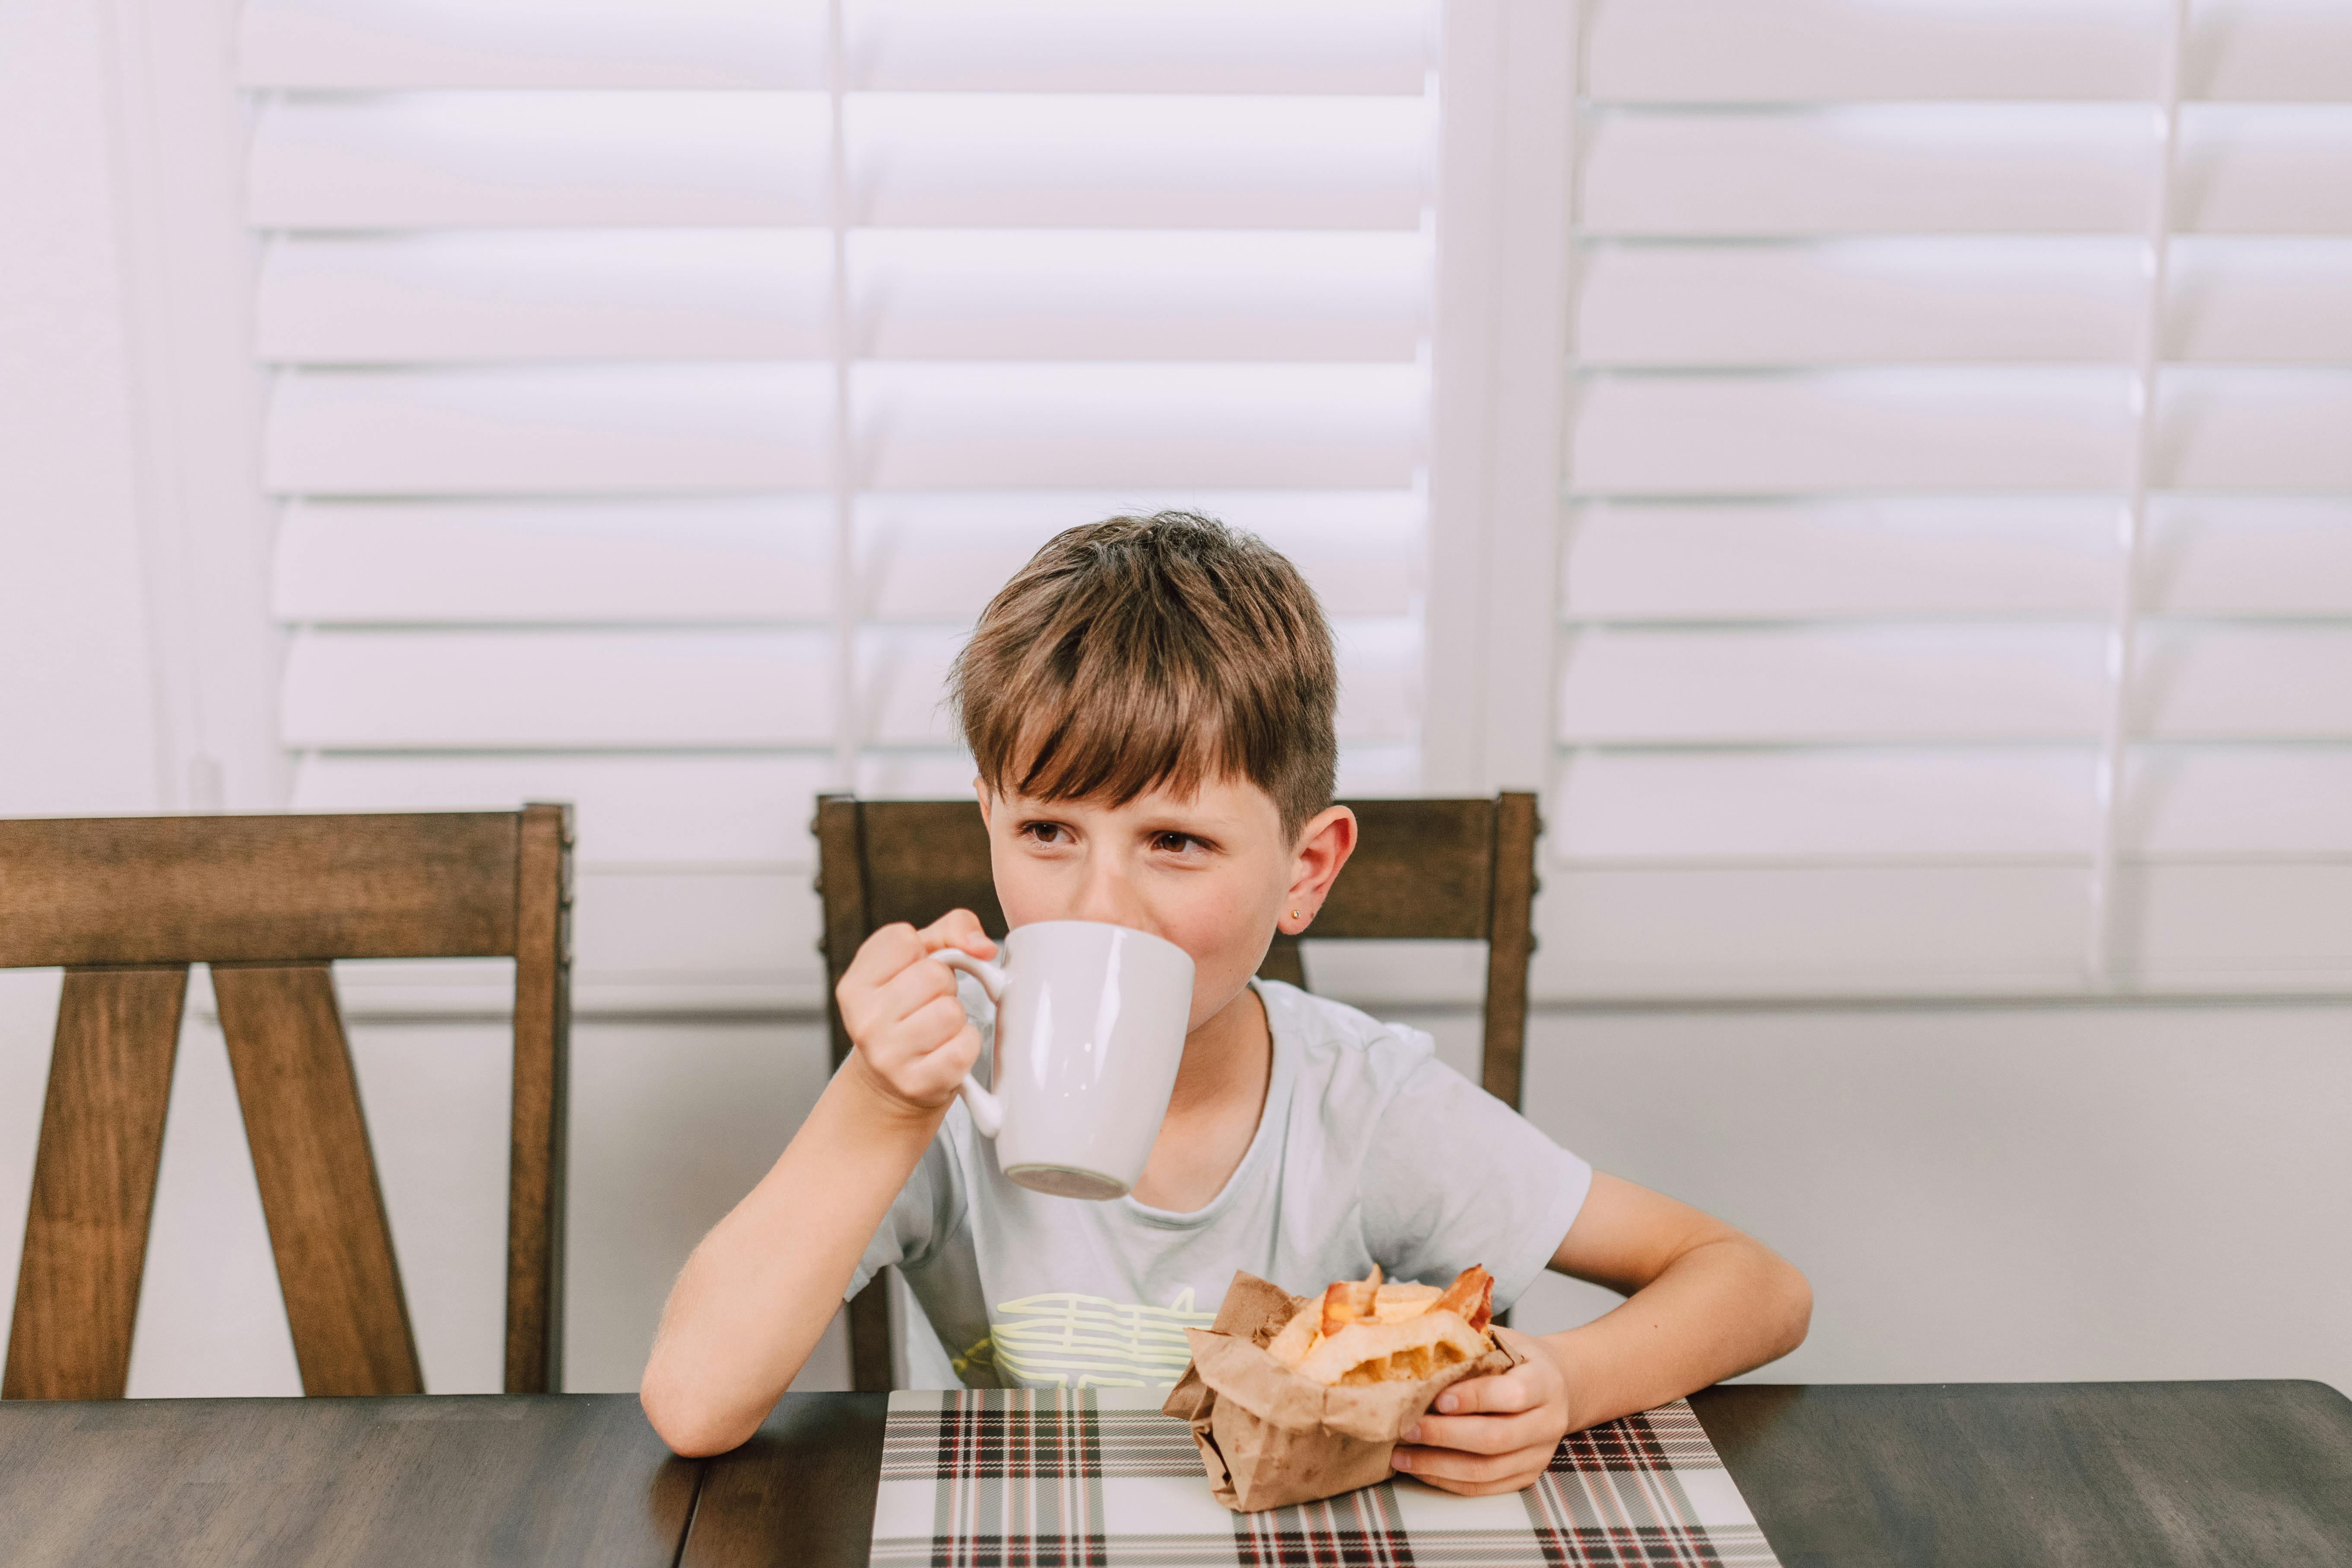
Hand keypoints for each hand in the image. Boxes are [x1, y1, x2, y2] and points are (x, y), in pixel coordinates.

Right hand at [835, 911, 996, 1117]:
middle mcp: (864, 1021)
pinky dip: (965, 1045)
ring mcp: (888, 1056)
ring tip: (936, 1028)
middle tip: (929, 1004)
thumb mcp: (917, 960)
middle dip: (943, 986)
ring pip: (951, 1012)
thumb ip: (952, 930)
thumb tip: (982, 946)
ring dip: (955, 1017)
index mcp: (855, 985)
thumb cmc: (907, 1011)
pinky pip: (965, 1046)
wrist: (890, 1082)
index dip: (922, 952)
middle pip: (934, 975)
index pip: (904, 940)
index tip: (913, 972)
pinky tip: (944, 1050)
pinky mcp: (917, 1083)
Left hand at [1390, 1327, 1571, 1495]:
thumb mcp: (1505, 1341)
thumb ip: (1472, 1344)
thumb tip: (1421, 1341)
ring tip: (1401, 1456)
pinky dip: (1448, 1481)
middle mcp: (1547, 1422)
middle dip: (1445, 1435)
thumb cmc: (1521, 1360)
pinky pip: (1484, 1487)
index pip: (1512, 1395)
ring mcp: (1538, 1455)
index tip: (1437, 1399)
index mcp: (1544, 1382)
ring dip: (1438, 1466)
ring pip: (1486, 1470)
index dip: (1473, 1398)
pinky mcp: (1526, 1476)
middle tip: (1408, 1428)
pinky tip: (1421, 1469)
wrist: (1557, 1385)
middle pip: (1495, 1438)